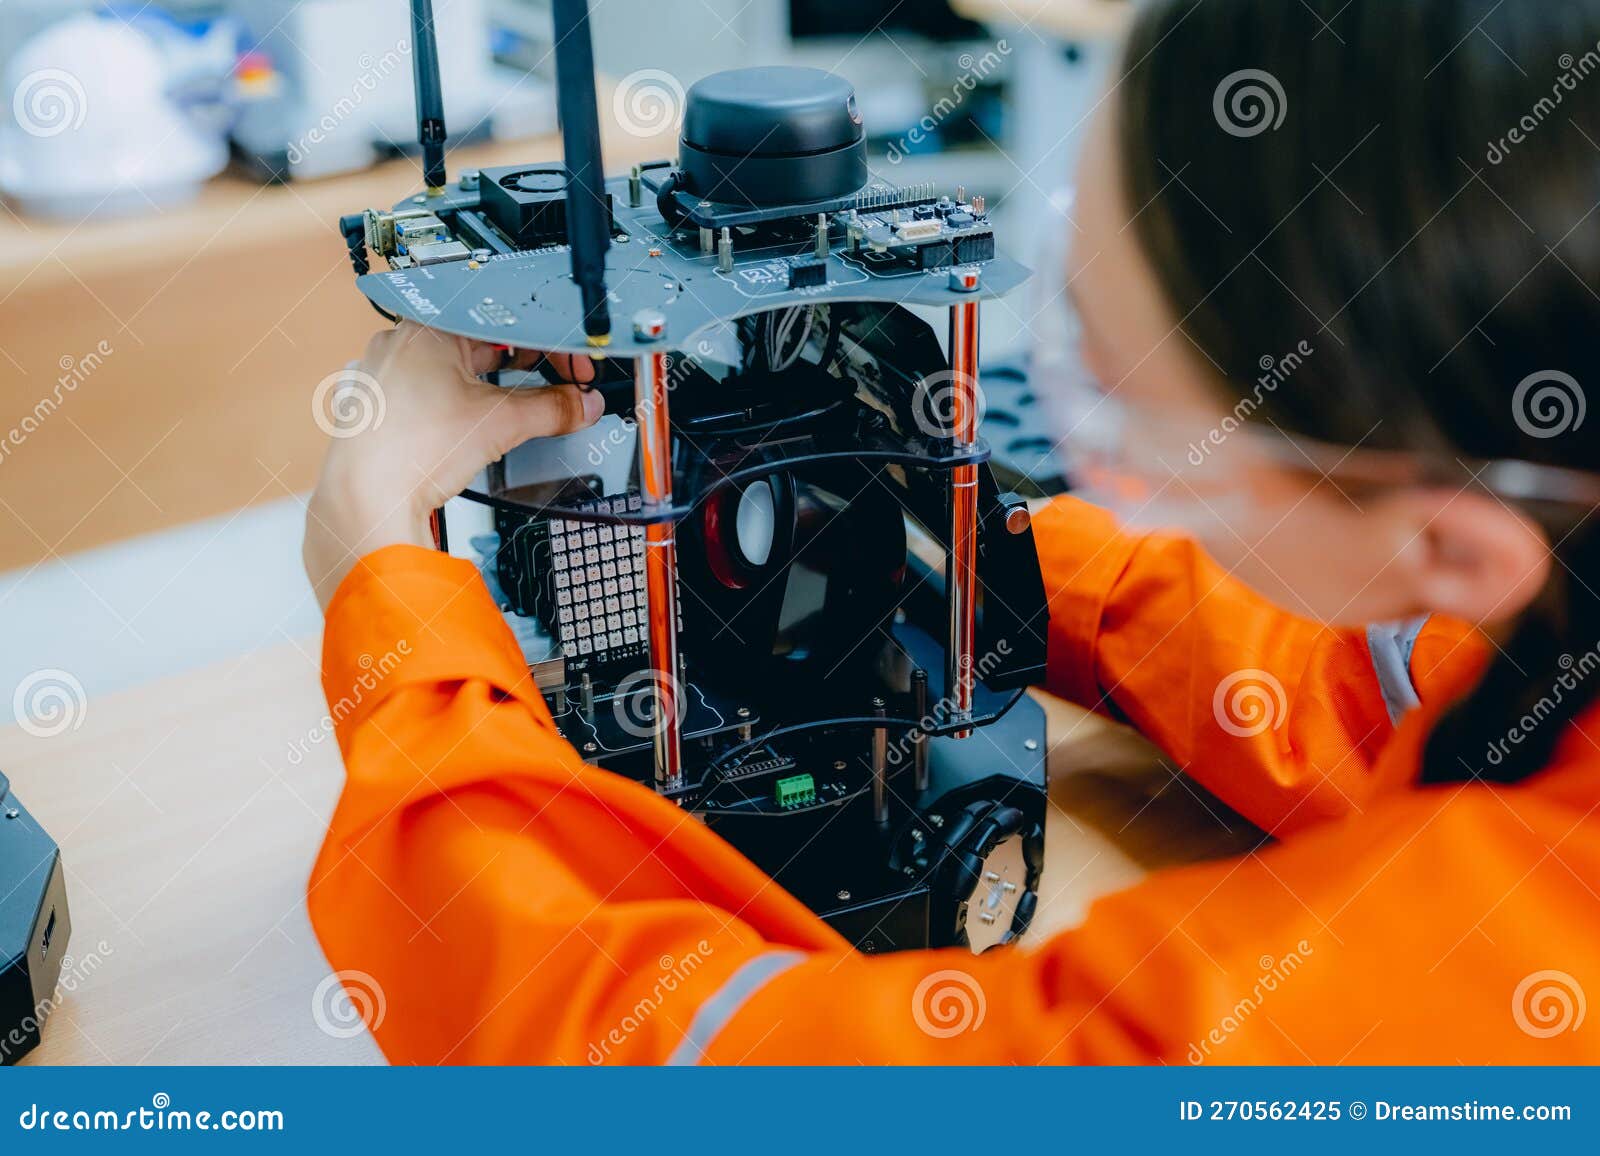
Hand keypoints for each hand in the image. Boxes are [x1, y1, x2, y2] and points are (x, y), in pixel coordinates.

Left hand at [303, 322, 600, 607]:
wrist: (365, 501)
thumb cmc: (409, 453)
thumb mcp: (499, 424)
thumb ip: (552, 409)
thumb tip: (582, 405)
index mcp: (428, 328)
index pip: (505, 325)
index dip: (548, 347)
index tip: (570, 370)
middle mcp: (399, 343)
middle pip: (480, 342)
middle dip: (524, 365)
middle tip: (555, 384)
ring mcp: (383, 374)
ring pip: (454, 365)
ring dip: (493, 383)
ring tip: (518, 405)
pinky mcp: (377, 405)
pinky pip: (430, 388)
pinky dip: (460, 399)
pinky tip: (474, 422)